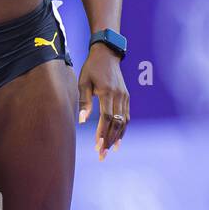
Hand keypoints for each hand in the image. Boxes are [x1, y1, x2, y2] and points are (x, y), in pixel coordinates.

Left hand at [77, 44, 127, 159]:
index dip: (102, 133)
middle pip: (116, 123)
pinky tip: (118, 139)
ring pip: (123, 122)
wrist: (107, 54)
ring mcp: (125, 97)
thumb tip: (82, 121)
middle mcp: (119, 96)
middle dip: (109, 140)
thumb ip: (83, 101)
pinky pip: (126, 116)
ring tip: (110, 151)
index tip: (98, 146)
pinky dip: (123, 129)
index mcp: (107, 92)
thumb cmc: (91, 68)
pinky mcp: (126, 97)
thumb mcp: (83, 82)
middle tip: (102, 155)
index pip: (106, 118)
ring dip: (117, 137)